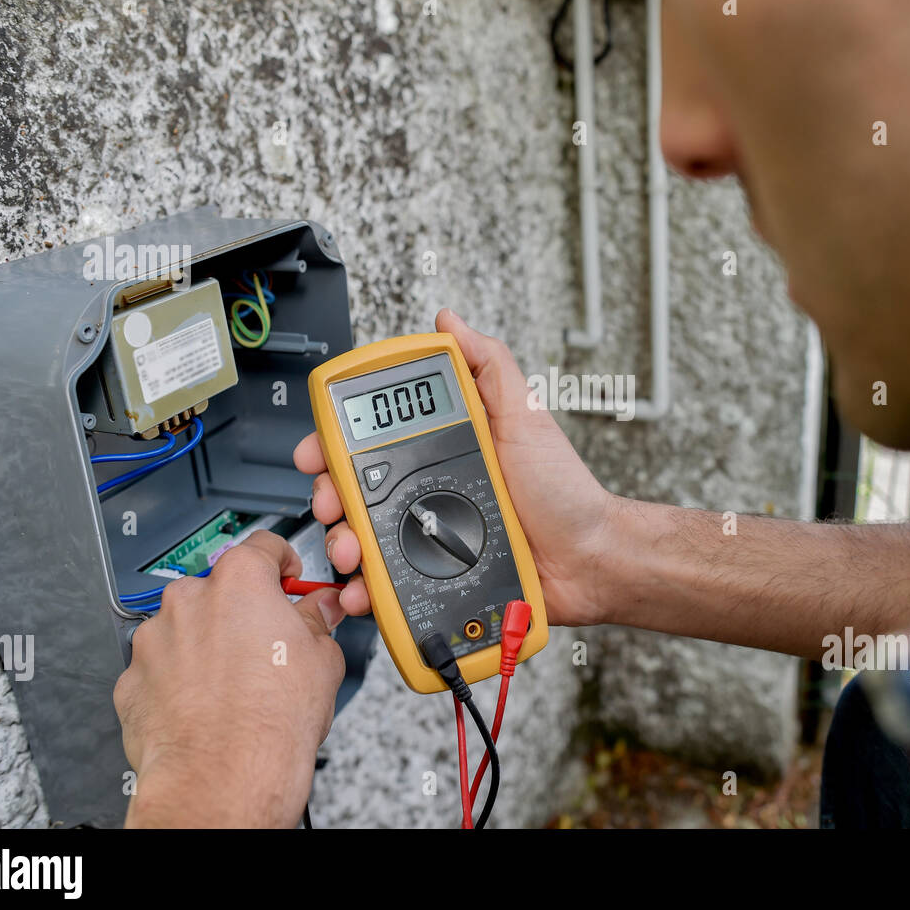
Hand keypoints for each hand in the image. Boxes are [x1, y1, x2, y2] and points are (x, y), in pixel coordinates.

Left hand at [114, 531, 345, 827]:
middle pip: (219, 590)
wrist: (223, 776)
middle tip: (265, 644)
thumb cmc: (270, 721)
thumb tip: (319, 611)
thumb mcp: (323, 659)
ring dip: (205, 646)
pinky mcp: (131, 680)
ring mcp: (154, 640)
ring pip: (185, 629)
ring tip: (235, 685)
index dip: (282, 562)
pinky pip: (159, 669)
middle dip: (241, 612)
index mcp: (239, 582)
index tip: (286, 577)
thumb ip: (317, 621)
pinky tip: (206, 706)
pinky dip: (178, 681)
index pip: (263, 547)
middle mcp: (189, 600)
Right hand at [293, 308, 622, 626]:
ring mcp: (431, 537)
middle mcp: (431, 491)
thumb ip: (488, 367)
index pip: (373, 438)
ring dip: (343, 544)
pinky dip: (366, 589)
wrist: (590, 560)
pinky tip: (362, 588)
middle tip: (333, 504)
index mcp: (442, 450)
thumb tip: (450, 321)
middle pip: (355, 490)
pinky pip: (388, 585)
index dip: (337, 440)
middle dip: (331, 496)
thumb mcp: (525, 416)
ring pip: (363, 539)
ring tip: (352, 550)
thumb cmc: (564, 491)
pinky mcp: (436, 580)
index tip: (319, 449)